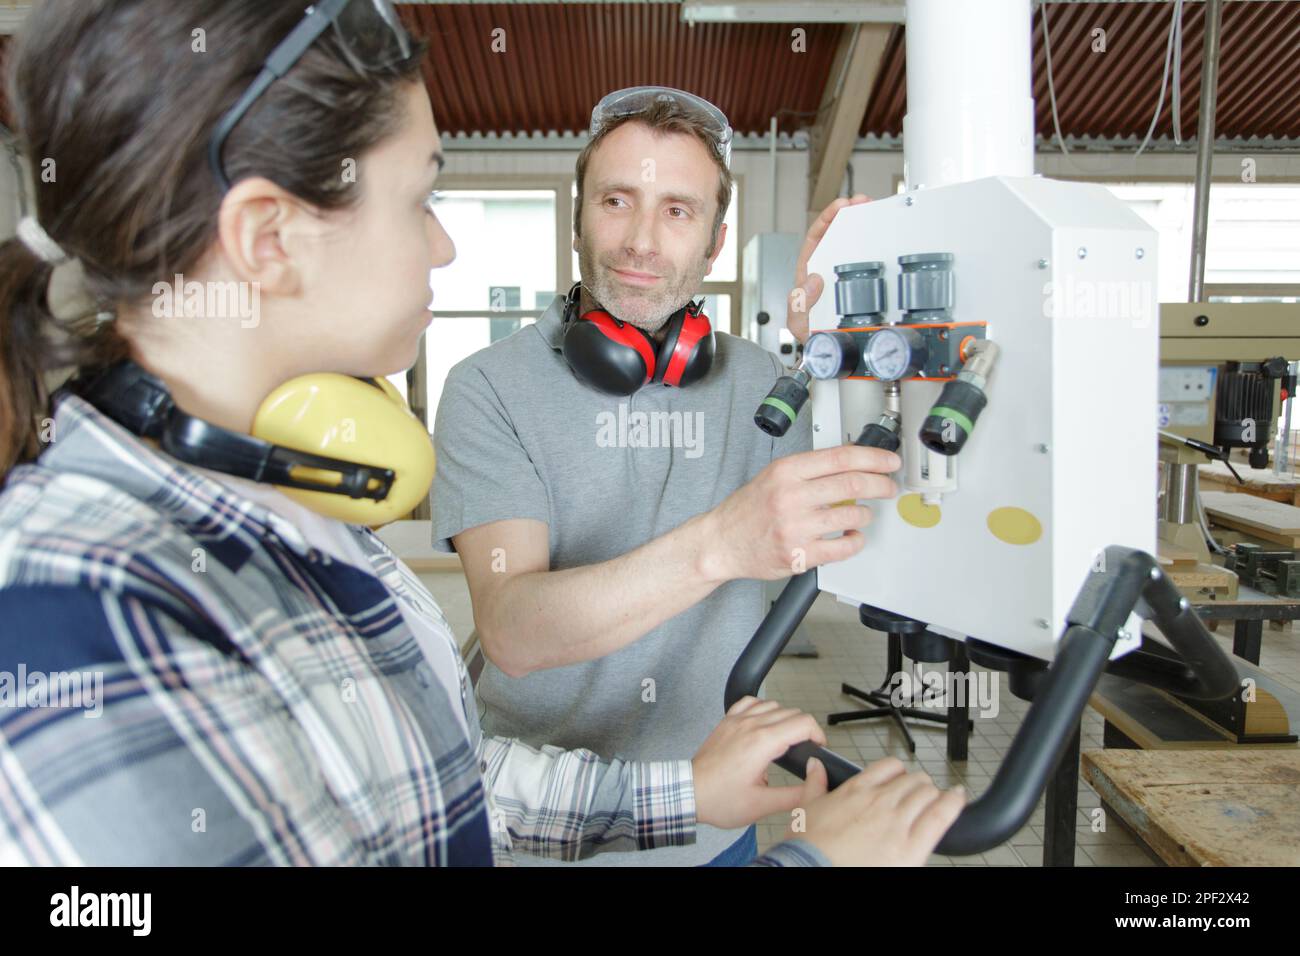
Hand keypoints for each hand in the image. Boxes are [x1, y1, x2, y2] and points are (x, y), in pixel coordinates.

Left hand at [692, 696, 827, 829]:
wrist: (689, 792)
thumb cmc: (719, 799)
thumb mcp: (763, 805)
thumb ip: (796, 796)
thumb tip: (816, 784)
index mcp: (762, 743)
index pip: (803, 723)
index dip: (818, 735)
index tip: (818, 748)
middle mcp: (750, 725)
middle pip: (792, 713)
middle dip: (804, 730)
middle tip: (803, 751)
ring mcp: (737, 720)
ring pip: (774, 704)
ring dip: (786, 719)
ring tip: (785, 741)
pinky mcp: (727, 721)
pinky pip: (751, 702)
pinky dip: (763, 708)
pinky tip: (764, 724)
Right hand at [700, 443, 900, 582]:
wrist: (720, 542)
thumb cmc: (747, 510)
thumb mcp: (773, 476)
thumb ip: (809, 470)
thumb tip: (852, 463)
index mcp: (786, 471)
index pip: (841, 457)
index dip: (873, 457)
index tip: (889, 461)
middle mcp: (791, 497)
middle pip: (853, 483)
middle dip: (881, 484)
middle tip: (888, 487)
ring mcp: (795, 527)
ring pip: (852, 515)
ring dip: (866, 514)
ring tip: (863, 514)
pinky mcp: (799, 555)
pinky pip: (843, 547)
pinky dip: (856, 540)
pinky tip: (853, 535)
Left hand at [786, 194, 871, 344]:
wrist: (831, 356)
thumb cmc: (814, 339)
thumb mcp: (801, 323)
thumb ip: (800, 304)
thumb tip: (812, 280)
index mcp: (809, 275)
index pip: (815, 240)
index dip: (826, 220)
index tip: (839, 207)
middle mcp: (826, 271)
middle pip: (835, 235)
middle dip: (848, 213)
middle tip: (863, 201)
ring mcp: (844, 276)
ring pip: (853, 244)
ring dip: (863, 225)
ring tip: (875, 209)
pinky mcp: (860, 283)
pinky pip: (867, 260)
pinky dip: (876, 245)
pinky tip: (887, 236)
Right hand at [790, 756, 965, 865]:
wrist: (810, 869)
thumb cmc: (807, 848)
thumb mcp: (806, 809)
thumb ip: (815, 784)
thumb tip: (815, 766)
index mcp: (856, 790)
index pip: (889, 767)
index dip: (899, 773)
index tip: (901, 780)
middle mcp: (879, 801)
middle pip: (913, 780)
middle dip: (918, 786)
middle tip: (918, 797)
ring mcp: (896, 822)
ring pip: (927, 793)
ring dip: (933, 795)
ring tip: (937, 802)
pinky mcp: (910, 846)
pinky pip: (939, 816)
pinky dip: (953, 803)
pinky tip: (957, 798)